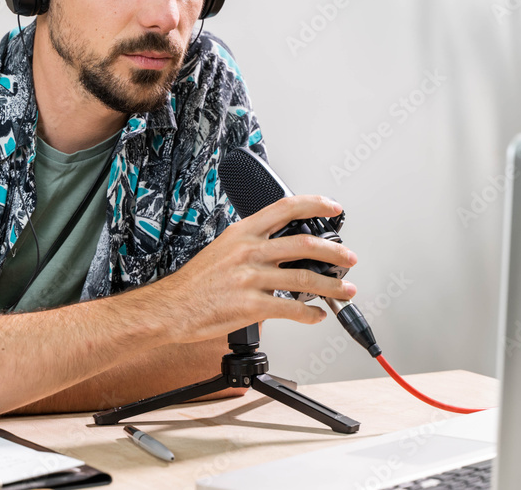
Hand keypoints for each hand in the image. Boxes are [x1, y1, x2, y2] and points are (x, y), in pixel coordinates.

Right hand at [157, 195, 358, 343]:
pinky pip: (292, 309)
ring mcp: (252, 278)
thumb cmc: (195, 282)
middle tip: (349, 258)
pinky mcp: (252, 306)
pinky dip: (310, 314)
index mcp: (243, 232)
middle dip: (334, 252)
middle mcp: (250, 251)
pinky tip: (316, 315)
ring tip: (345, 291)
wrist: (171, 307)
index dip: (315, 205)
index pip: (286, 207)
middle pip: (304, 244)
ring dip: (332, 286)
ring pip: (305, 279)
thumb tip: (279, 247)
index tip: (334, 208)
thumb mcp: (221, 248)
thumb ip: (252, 244)